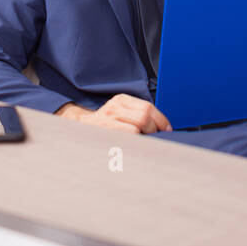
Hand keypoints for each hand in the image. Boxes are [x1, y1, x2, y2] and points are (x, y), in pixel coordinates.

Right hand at [56, 94, 170, 133]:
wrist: (79, 129)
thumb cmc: (105, 125)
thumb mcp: (120, 113)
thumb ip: (136, 114)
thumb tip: (162, 126)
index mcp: (121, 100)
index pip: (148, 107)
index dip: (161, 120)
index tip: (167, 129)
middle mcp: (114, 107)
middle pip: (145, 115)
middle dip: (155, 128)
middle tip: (156, 137)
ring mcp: (108, 119)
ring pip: (138, 125)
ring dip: (146, 136)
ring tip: (144, 141)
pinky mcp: (105, 131)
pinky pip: (128, 136)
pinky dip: (136, 142)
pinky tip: (134, 145)